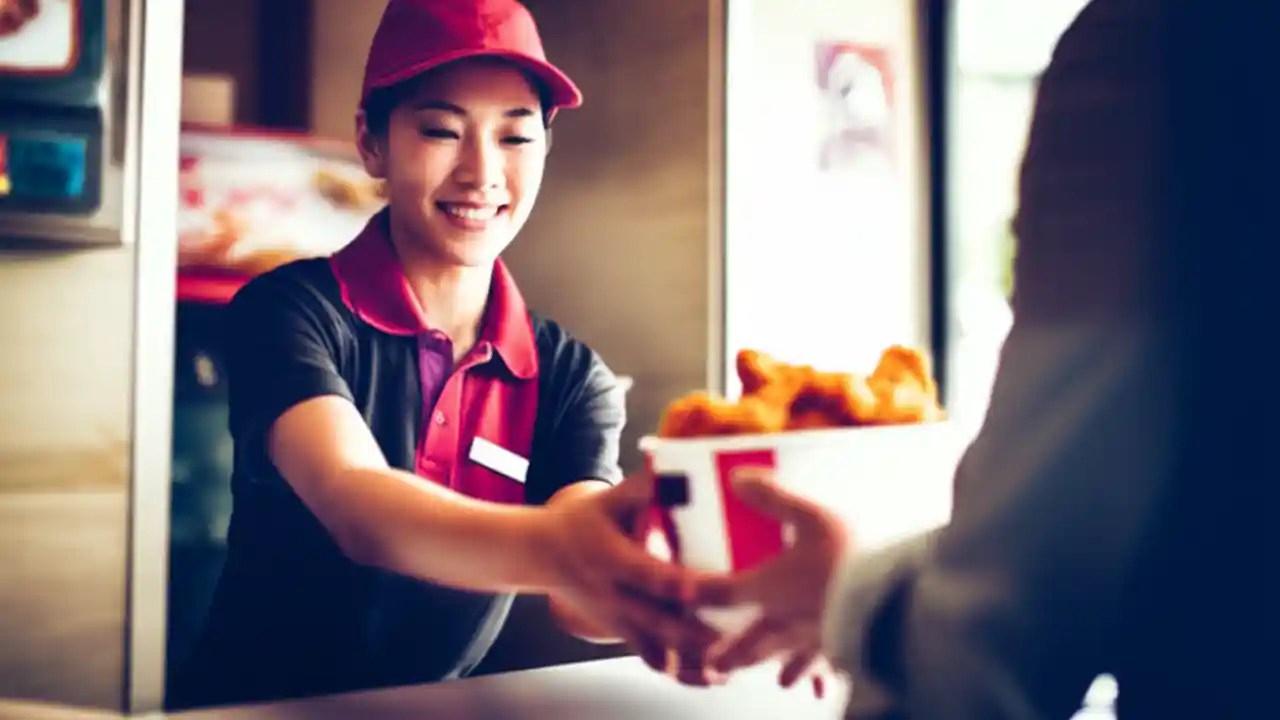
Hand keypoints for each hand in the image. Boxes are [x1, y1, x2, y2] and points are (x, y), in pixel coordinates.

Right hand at [539, 474, 719, 673]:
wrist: (542, 553)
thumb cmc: (580, 521)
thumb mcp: (606, 498)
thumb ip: (642, 485)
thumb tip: (673, 461)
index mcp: (610, 557)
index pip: (642, 572)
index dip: (669, 581)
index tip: (696, 589)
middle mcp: (613, 593)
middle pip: (654, 618)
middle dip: (688, 632)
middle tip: (725, 641)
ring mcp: (617, 617)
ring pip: (653, 645)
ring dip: (686, 660)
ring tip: (722, 671)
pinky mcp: (622, 631)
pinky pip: (650, 654)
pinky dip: (677, 668)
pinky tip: (707, 677)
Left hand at [693, 469, 849, 681]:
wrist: (891, 602)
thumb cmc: (849, 558)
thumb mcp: (812, 516)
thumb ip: (774, 498)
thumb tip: (737, 478)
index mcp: (770, 588)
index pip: (723, 592)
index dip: (699, 591)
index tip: (681, 595)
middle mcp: (784, 621)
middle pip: (747, 643)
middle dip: (727, 653)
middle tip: (709, 665)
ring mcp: (812, 641)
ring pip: (780, 660)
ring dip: (765, 666)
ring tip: (760, 676)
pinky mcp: (841, 650)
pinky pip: (821, 670)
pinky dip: (813, 677)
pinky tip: (814, 687)